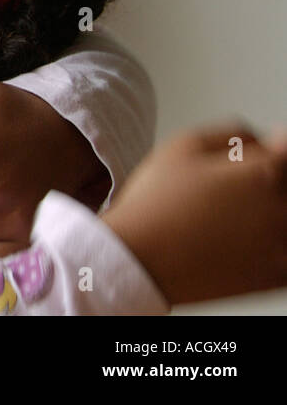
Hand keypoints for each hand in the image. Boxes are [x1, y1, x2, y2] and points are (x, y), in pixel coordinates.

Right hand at [102, 124, 286, 304]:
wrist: (138, 259)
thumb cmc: (155, 202)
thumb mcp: (183, 145)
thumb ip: (235, 133)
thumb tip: (270, 139)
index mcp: (262, 173)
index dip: (273, 151)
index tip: (260, 156)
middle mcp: (280, 209)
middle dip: (268, 183)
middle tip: (234, 191)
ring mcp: (281, 246)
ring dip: (272, 214)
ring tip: (233, 218)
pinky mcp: (274, 277)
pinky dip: (275, 247)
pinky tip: (247, 244)